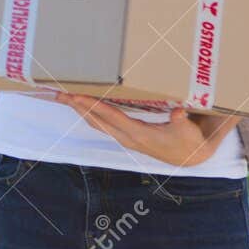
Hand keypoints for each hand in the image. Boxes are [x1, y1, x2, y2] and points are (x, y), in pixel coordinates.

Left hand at [55, 94, 239, 166]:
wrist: (190, 156)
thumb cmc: (189, 140)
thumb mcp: (189, 132)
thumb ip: (182, 122)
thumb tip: (179, 112)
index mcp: (139, 134)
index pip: (111, 118)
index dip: (93, 106)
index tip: (76, 95)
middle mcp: (126, 137)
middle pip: (95, 120)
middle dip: (77, 106)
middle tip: (58, 92)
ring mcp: (123, 137)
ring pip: (95, 122)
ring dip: (78, 109)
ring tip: (63, 95)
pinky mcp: (123, 136)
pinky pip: (100, 123)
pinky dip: (87, 112)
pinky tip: (80, 104)